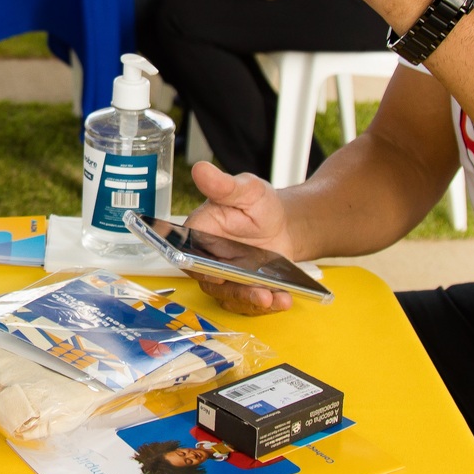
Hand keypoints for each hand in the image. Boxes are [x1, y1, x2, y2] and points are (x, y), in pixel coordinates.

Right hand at [184, 161, 303, 313]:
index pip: (189, 253)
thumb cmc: (258, 205)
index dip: (199, 267)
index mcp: (200, 233)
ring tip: (276, 299)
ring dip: (252, 302)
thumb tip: (201, 169)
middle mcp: (208, 259)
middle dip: (236, 292)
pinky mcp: (243, 289)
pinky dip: (266, 305)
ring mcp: (225, 277)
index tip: (216, 274)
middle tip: (259, 294)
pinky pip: (248, 303)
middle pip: (212, 282)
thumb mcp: (247, 190)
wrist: (282, 224)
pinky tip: (283, 299)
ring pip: (230, 297)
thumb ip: (223, 185)